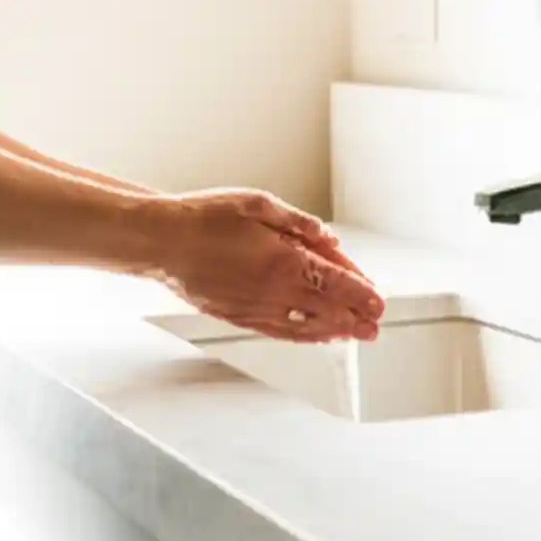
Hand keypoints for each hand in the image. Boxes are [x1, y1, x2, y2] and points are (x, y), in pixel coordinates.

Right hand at [155, 189, 383, 342]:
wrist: (161, 241)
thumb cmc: (206, 218)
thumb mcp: (258, 204)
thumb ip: (300, 224)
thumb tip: (331, 240)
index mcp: (284, 259)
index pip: (336, 283)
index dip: (362, 294)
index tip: (379, 302)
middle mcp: (275, 290)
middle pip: (328, 311)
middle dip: (356, 319)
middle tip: (375, 326)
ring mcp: (257, 308)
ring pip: (306, 327)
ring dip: (334, 332)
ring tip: (354, 334)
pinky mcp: (240, 317)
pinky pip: (281, 332)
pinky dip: (305, 336)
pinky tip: (317, 335)